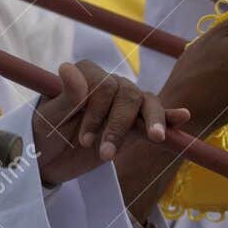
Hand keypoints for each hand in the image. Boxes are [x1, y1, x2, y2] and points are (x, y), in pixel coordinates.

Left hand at [32, 60, 188, 186]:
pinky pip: (156, 116)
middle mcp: (107, 84)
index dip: (97, 112)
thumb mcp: (48, 118)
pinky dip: (170, 116)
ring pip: (145, 103)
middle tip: (103, 154)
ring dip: (149, 122)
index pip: (104, 85)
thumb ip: (65, 96)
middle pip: (128, 94)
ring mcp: (123, 104)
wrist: (50, 160)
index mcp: (85, 75)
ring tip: (154, 138)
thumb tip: (67, 67)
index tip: (84, 139)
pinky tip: (183, 117)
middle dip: (118, 125)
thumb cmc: (43, 134)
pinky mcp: (135, 124)